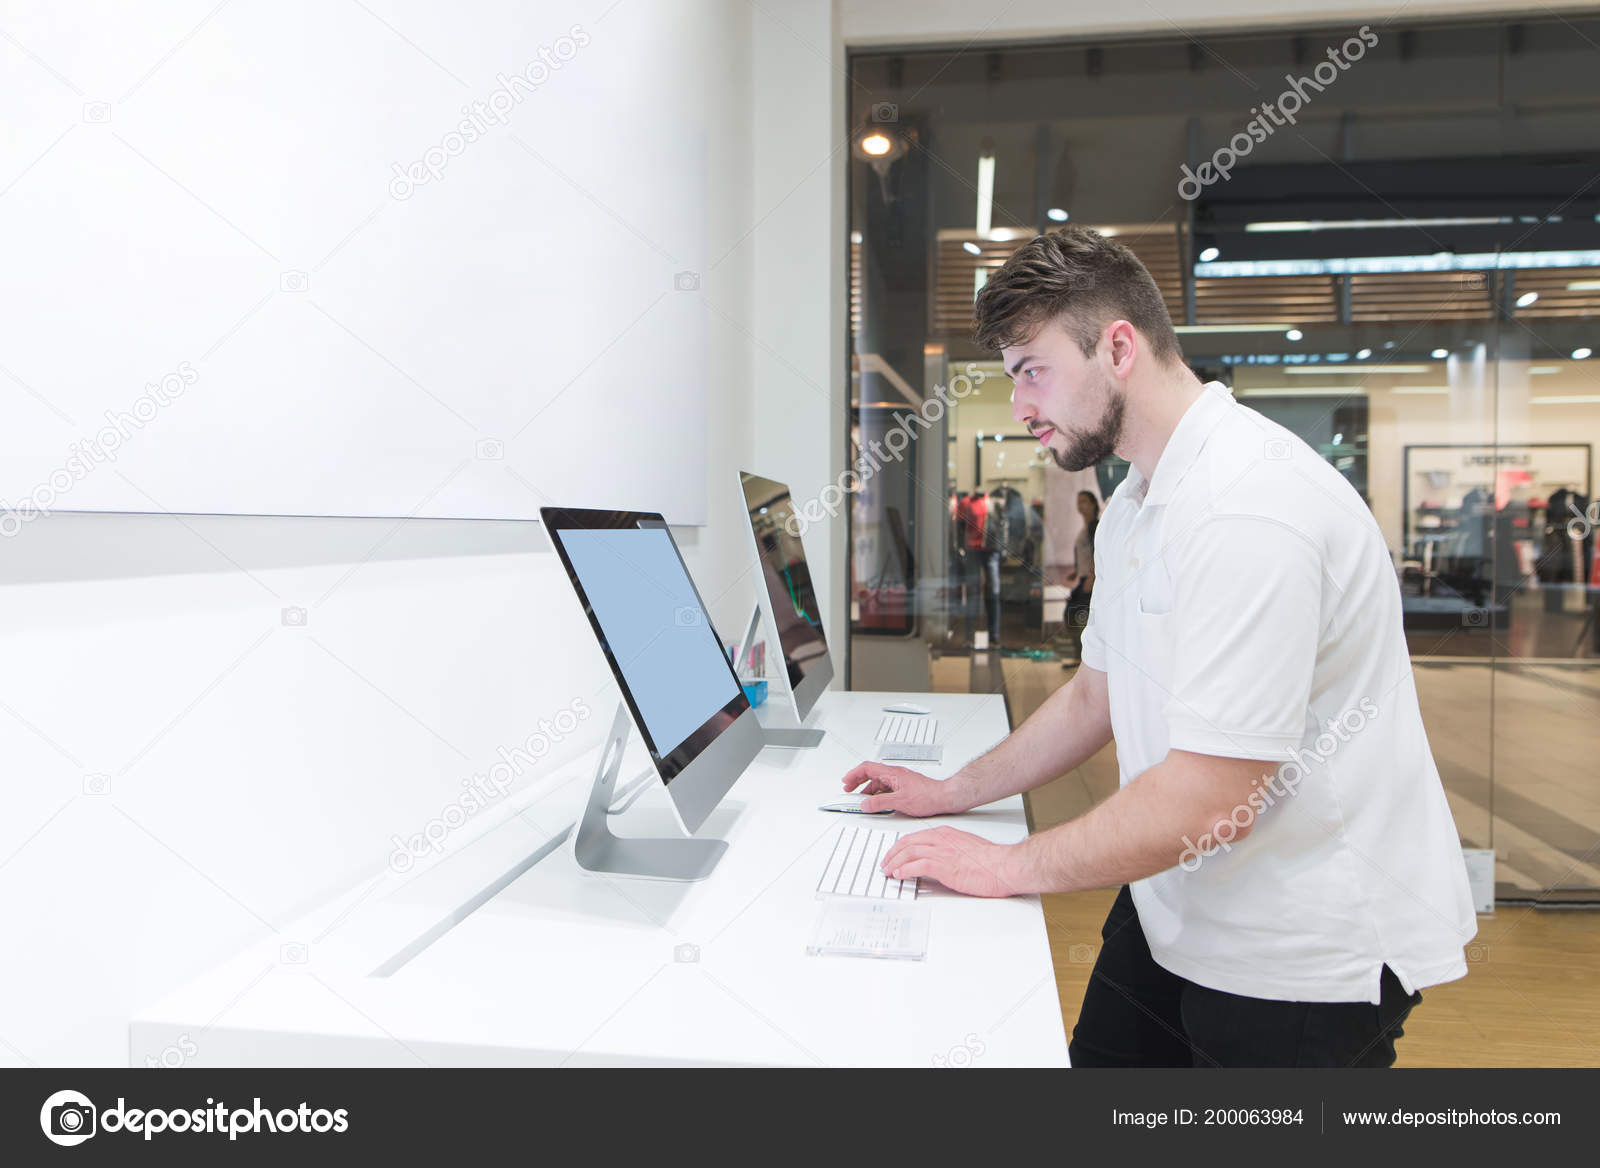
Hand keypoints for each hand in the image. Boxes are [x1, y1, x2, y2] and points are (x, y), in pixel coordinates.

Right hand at [841, 761, 956, 817]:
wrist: (945, 797)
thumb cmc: (928, 796)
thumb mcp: (900, 801)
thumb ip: (880, 803)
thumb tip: (865, 804)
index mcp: (892, 773)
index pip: (867, 768)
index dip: (854, 774)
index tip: (846, 781)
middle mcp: (895, 774)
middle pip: (870, 774)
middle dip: (857, 781)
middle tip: (849, 789)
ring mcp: (900, 780)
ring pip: (878, 782)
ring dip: (867, 790)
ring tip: (862, 800)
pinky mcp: (904, 787)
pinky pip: (886, 788)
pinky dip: (877, 794)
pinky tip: (877, 802)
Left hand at [879, 826, 1021, 897]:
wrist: (1003, 865)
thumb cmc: (990, 860)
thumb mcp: (965, 847)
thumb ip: (950, 849)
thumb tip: (939, 858)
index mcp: (946, 834)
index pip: (915, 837)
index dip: (900, 846)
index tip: (894, 854)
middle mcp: (941, 840)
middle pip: (907, 843)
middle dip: (892, 854)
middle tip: (885, 863)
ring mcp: (942, 852)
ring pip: (909, 853)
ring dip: (894, 863)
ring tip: (888, 871)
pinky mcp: (943, 866)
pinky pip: (917, 866)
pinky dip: (904, 870)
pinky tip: (899, 876)